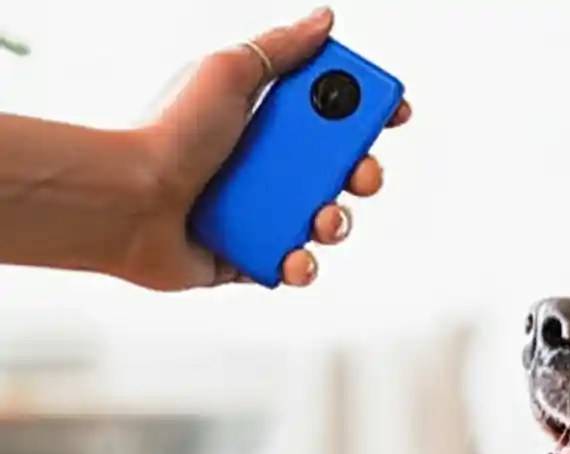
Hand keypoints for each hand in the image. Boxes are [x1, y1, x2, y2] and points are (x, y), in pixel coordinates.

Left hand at [122, 7, 410, 289]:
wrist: (128, 200)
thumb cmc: (170, 133)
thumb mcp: (229, 72)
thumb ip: (280, 47)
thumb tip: (324, 20)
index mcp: (265, 122)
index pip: (331, 116)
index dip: (366, 116)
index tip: (393, 115)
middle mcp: (265, 167)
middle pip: (340, 171)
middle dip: (363, 174)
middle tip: (361, 175)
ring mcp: (259, 214)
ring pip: (325, 222)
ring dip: (336, 223)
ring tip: (319, 220)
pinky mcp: (247, 257)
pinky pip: (292, 266)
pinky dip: (300, 265)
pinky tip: (292, 256)